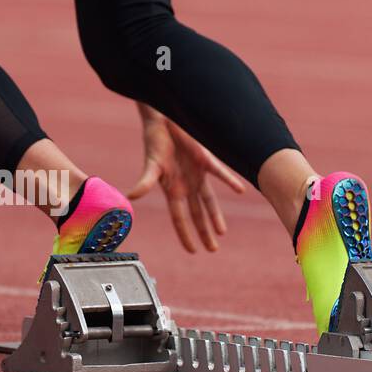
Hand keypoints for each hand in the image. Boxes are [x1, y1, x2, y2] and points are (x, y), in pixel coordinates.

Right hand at [128, 103, 246, 252]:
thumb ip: (145, 181)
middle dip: (203, 232)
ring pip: (209, 201)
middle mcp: (185, 186)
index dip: (186, 235)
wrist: (163, 120)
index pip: (180, 219)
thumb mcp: (151, 164)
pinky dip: (230, 181)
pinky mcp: (205, 160)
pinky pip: (221, 173)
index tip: (193, 251)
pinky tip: (240, 190)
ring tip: (221, 233)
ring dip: (215, 217)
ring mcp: (196, 175)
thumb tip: (131, 196)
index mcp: (172, 190)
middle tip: (212, 249)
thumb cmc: (154, 141)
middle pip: (196, 215)